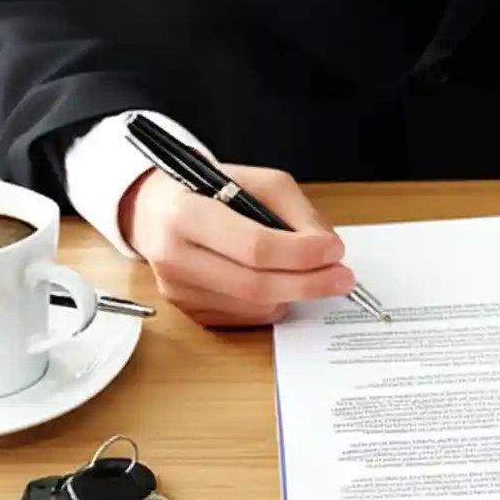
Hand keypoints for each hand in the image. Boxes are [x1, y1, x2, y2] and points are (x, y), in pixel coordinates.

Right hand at [118, 164, 353, 326]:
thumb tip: (328, 249)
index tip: (335, 251)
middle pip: (255, 285)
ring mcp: (179, 290)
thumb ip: (296, 213)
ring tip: (316, 276)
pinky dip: (274, 304)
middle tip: (343, 278)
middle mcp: (174, 257)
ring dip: (295, 294)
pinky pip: (245, 317)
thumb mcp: (257, 182)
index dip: (301, 253)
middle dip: (309, 283)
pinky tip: (281, 284)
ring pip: (254, 306)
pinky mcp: (188, 311)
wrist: (157, 210)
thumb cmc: (211, 191)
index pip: (253, 246)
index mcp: (186, 214)